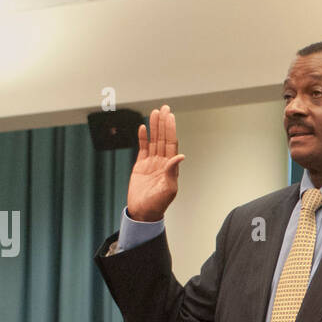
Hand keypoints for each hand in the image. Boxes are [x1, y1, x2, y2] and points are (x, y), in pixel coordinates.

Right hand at [127, 105, 185, 221]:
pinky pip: (142, 148)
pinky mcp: (140, 166)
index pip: (171, 143)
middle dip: (163, 123)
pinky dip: (142, 138)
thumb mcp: (168, 189)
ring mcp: (151, 163)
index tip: (170, 116)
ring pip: (153, 141)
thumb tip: (180, 156)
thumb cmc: (157, 204)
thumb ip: (172, 172)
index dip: (171, 129)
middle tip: (164, 108)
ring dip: (154, 127)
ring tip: (155, 113)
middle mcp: (162, 162)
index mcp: (170, 167)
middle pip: (163, 138)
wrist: (143, 212)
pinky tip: (143, 128)